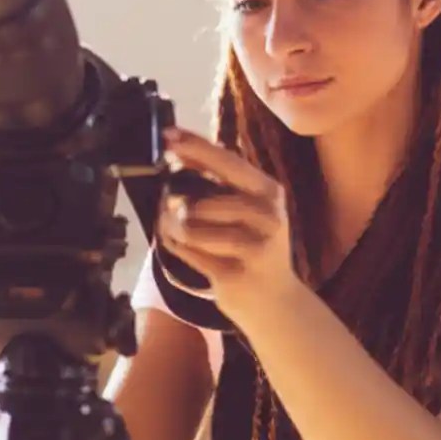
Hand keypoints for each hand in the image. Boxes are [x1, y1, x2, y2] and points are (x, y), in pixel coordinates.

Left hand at [157, 127, 299, 323]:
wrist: (276, 303)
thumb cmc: (255, 248)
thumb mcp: (250, 210)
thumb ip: (221, 183)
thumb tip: (179, 152)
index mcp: (270, 192)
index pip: (228, 163)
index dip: (195, 148)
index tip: (168, 136)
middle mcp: (268, 217)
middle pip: (205, 199)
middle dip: (175, 199)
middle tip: (163, 200)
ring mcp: (254, 247)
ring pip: (192, 227)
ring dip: (171, 225)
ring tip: (169, 225)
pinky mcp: (235, 273)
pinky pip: (189, 252)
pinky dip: (174, 245)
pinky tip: (175, 242)